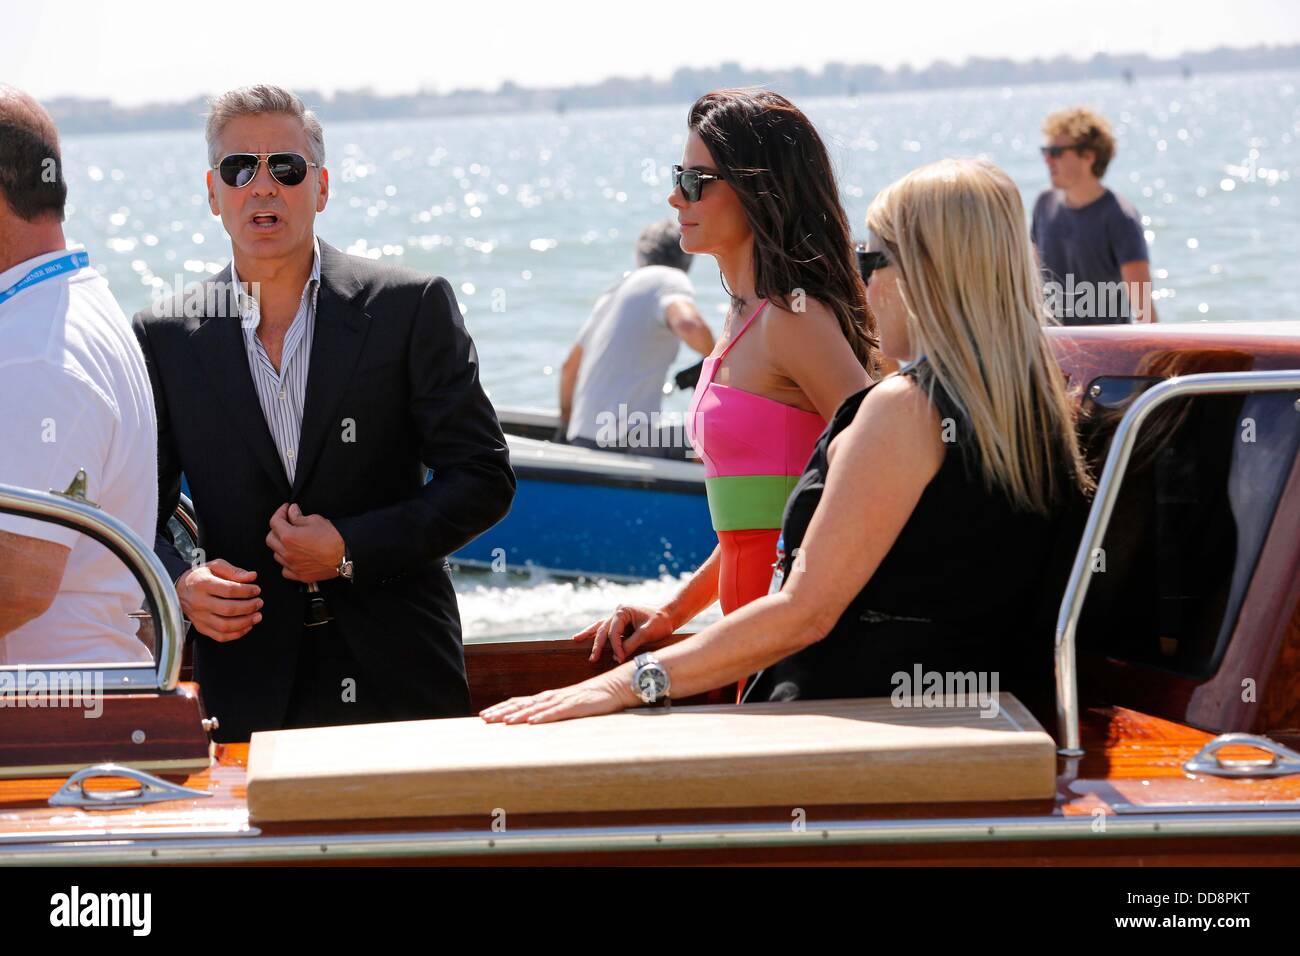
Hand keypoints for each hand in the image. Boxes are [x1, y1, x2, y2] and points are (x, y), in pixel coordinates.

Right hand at [176, 559, 261, 641]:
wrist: (180, 589)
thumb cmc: (201, 577)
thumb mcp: (215, 566)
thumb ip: (234, 571)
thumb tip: (252, 577)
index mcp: (202, 584)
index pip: (229, 590)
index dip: (246, 591)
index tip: (256, 590)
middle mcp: (199, 602)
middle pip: (228, 609)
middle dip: (249, 607)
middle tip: (259, 603)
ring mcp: (199, 617)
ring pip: (225, 626)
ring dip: (245, 623)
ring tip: (257, 616)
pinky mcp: (201, 627)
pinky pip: (220, 636)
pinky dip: (236, 634)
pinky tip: (247, 626)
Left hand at [266, 503, 344, 582]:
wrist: (343, 559)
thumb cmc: (332, 540)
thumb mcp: (316, 521)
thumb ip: (299, 516)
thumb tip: (292, 512)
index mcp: (288, 536)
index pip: (274, 521)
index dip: (280, 512)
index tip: (286, 509)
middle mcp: (286, 552)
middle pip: (270, 538)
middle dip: (277, 529)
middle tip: (287, 524)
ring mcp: (290, 565)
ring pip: (276, 554)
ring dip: (280, 545)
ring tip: (292, 541)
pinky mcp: (297, 575)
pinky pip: (284, 569)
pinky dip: (287, 562)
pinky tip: (295, 556)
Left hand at [479, 670, 638, 723]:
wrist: (614, 686)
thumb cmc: (593, 699)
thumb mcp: (570, 706)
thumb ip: (555, 712)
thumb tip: (538, 721)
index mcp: (549, 698)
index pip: (519, 702)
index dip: (501, 708)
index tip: (484, 715)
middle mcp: (552, 697)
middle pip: (522, 704)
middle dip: (502, 711)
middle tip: (483, 718)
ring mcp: (563, 700)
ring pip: (536, 708)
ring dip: (518, 715)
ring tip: (502, 722)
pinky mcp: (576, 705)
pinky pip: (556, 712)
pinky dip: (542, 717)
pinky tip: (531, 721)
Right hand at [572, 603, 673, 663]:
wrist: (669, 615)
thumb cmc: (660, 622)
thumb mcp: (648, 633)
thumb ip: (632, 643)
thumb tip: (619, 656)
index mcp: (623, 610)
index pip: (614, 632)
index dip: (615, 646)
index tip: (619, 658)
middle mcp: (617, 612)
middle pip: (603, 630)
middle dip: (598, 645)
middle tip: (593, 659)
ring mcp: (617, 616)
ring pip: (600, 627)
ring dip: (589, 635)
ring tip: (576, 640)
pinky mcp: (620, 623)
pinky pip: (605, 629)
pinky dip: (595, 633)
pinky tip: (582, 637)